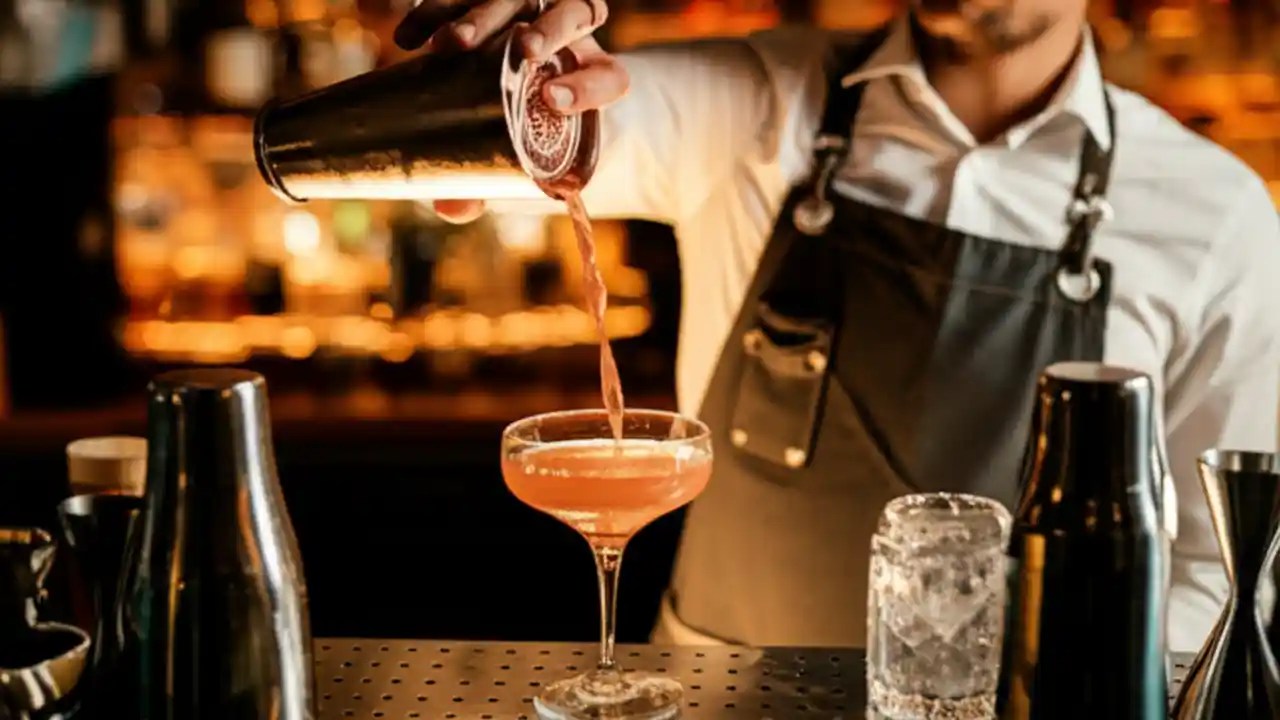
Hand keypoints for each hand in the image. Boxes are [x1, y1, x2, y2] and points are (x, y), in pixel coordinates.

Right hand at [394, 0, 627, 222]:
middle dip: (548, 30)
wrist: (500, 90)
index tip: (553, 102)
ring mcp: (527, 11)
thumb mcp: (508, 159)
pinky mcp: (486, 2)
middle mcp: (568, 35)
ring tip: (448, 46)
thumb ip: (487, 184)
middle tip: (522, 52)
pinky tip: (406, 40)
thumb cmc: (518, 133)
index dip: (589, 87)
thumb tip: (450, 208)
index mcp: (592, 78)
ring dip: (482, 16)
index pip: (609, 78)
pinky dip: (433, 10)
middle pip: (572, 13)